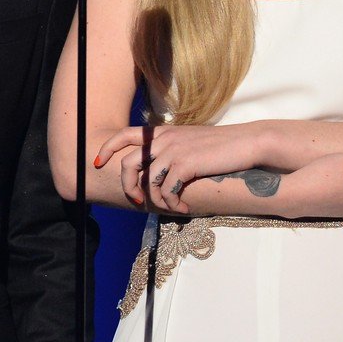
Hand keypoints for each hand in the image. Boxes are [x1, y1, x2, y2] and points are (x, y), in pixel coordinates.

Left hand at [95, 123, 258, 213]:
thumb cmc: (219, 146)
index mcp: (162, 132)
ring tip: (171, 208)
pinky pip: (167, 191)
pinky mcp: (185, 164)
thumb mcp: (189, 140)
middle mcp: (164, 139)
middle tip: (137, 201)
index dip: (107, 148)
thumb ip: (170, 148)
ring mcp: (173, 151)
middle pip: (128, 162)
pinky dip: (172, 204)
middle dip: (127, 185)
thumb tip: (155, 169)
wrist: (245, 142)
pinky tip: (183, 209)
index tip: (97, 163)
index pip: (124, 134)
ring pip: (148, 181)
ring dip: (155, 201)